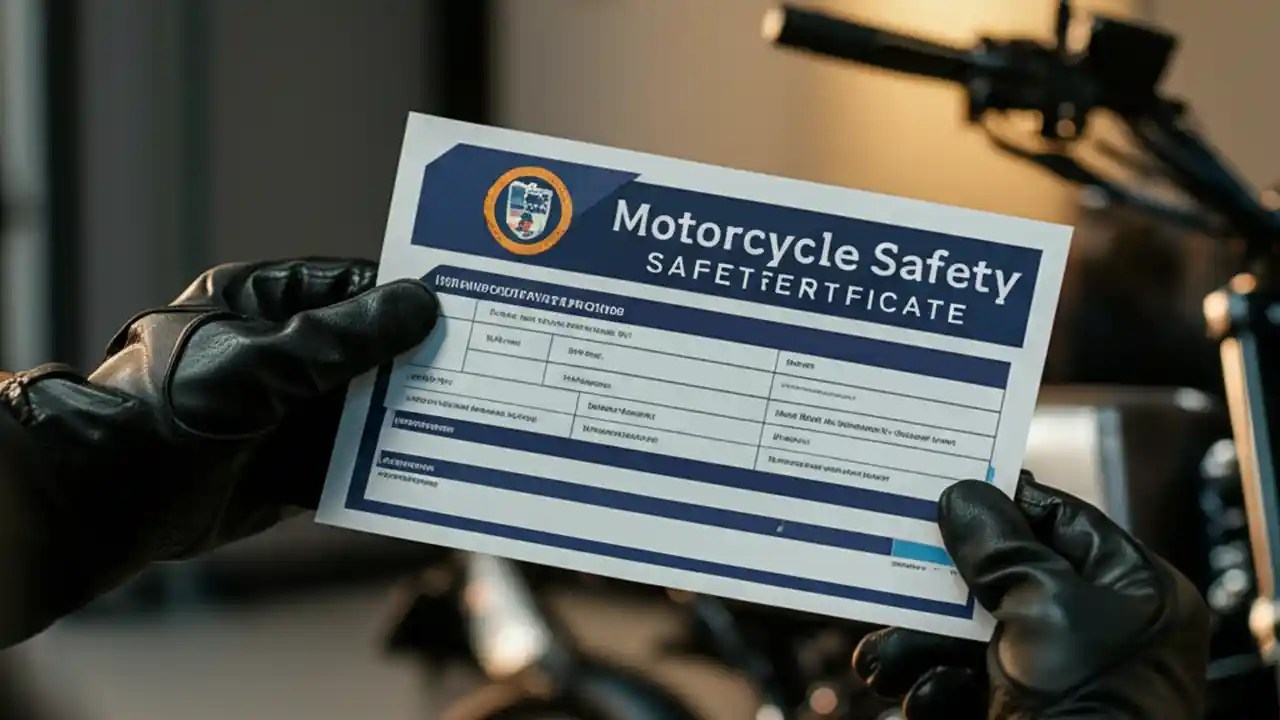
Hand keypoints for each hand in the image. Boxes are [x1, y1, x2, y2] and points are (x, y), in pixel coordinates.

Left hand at [0, 258, 437, 645]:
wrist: (109, 500)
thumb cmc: (172, 407)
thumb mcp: (265, 361)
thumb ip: (346, 337)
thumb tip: (422, 305)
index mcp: (261, 305)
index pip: (348, 288)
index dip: (401, 295)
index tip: (460, 303)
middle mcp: (279, 355)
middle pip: (364, 350)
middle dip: (414, 360)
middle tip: (478, 364)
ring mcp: (286, 413)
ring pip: (364, 408)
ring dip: (406, 415)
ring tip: (470, 415)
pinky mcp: (291, 467)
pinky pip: (352, 462)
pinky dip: (386, 467)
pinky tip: (432, 465)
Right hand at [852, 473, 1209, 718]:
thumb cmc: (1093, 706)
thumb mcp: (1046, 607)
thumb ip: (1000, 546)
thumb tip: (963, 495)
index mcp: (1129, 594)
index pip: (1059, 521)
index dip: (999, 501)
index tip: (941, 483)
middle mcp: (1093, 632)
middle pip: (997, 579)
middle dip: (938, 586)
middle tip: (891, 568)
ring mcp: (1052, 681)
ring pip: (964, 636)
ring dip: (918, 644)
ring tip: (884, 660)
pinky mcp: (1014, 716)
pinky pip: (957, 686)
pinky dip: (933, 692)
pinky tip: (930, 702)